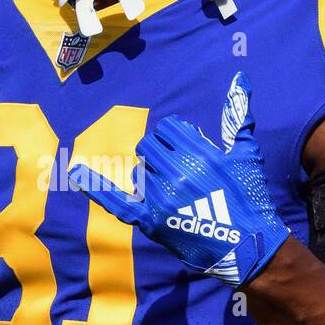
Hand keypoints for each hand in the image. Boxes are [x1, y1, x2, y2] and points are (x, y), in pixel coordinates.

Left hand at [69, 73, 290, 286]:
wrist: (247, 247)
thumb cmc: (250, 197)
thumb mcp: (246, 154)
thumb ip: (238, 115)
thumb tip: (240, 77)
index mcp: (198, 152)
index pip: (167, 128)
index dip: (174, 136)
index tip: (183, 147)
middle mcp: (176, 172)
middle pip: (148, 145)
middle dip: (159, 152)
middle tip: (175, 168)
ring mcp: (160, 198)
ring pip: (139, 172)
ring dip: (150, 176)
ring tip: (172, 191)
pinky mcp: (150, 221)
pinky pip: (116, 201)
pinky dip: (95, 186)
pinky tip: (75, 171)